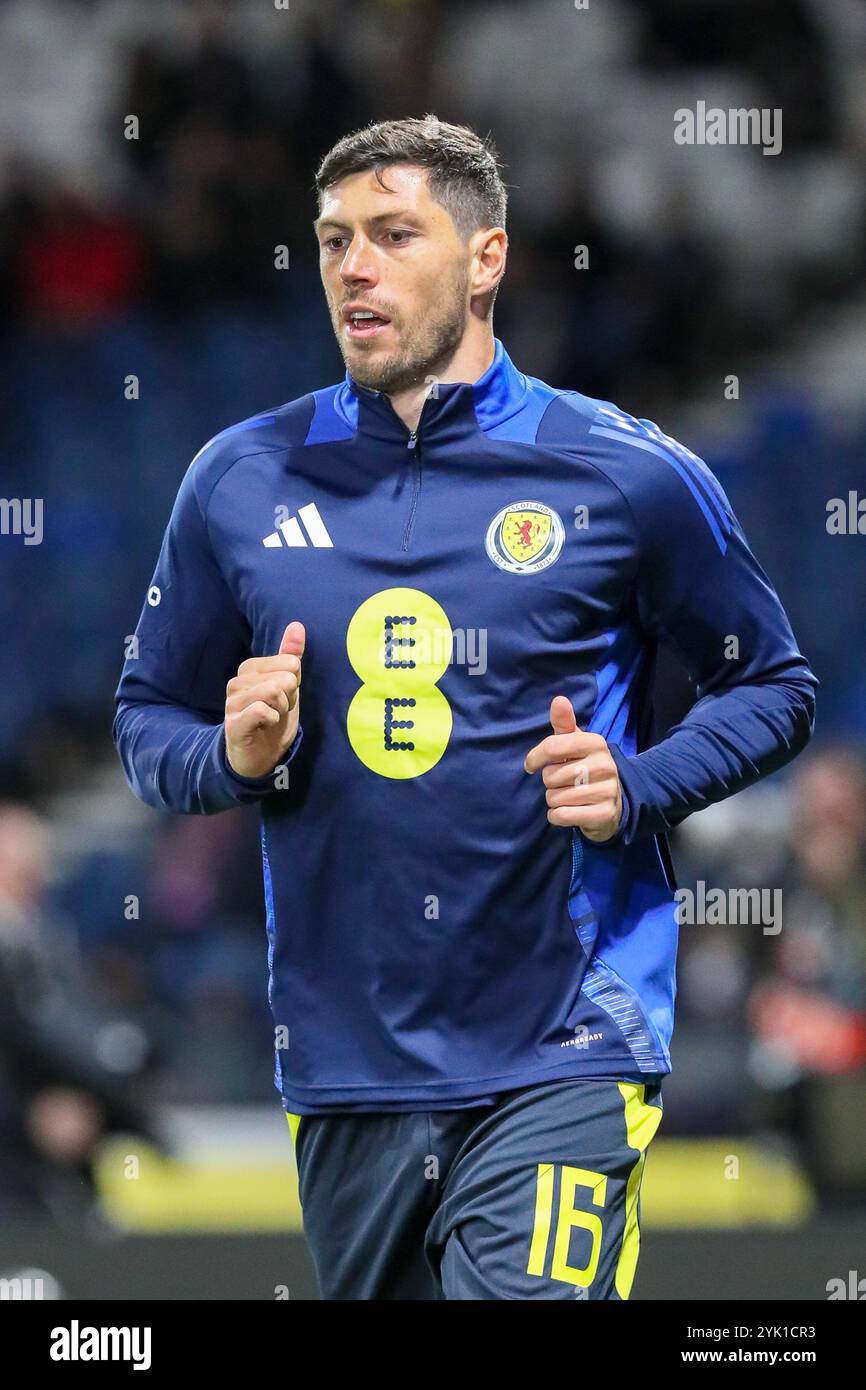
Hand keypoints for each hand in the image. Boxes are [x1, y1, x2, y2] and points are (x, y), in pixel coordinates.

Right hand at [225, 621, 304, 778]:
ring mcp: (232, 702)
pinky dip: (272, 719)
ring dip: (281, 709)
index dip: (295, 684)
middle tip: (279, 710)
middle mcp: (237, 682)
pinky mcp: (233, 723)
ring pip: (273, 692)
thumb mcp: (287, 685)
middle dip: (290, 698)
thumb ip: (290, 655)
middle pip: (284, 677)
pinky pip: (262, 710)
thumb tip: (297, 625)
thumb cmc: (272, 718)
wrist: (259, 756)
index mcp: (250, 669)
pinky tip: (265, 725)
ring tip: (272, 717)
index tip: (284, 698)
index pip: (291, 663)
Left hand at [523, 695, 622, 842]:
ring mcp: (607, 790)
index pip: (552, 747)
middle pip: (551, 776)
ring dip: (554, 800)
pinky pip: (563, 815)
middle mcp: (605, 765)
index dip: (535, 757)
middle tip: (562, 782)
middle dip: (550, 782)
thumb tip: (558, 700)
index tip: (531, 765)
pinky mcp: (604, 814)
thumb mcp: (575, 743)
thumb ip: (564, 723)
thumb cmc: (584, 766)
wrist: (612, 801)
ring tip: (567, 796)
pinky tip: (567, 811)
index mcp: (595, 743)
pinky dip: (557, 816)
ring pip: (556, 797)